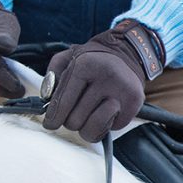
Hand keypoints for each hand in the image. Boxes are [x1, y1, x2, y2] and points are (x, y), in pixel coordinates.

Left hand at [43, 19, 162, 141]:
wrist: (127, 54)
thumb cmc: (93, 61)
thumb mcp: (68, 59)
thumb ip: (52, 77)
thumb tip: (47, 101)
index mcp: (86, 65)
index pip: (63, 102)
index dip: (53, 118)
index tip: (51, 124)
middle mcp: (106, 77)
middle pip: (75, 119)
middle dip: (71, 121)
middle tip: (74, 115)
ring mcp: (123, 91)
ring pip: (93, 127)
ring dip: (87, 128)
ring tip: (87, 118)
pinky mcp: (135, 102)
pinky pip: (112, 128)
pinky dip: (105, 125)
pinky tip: (105, 113)